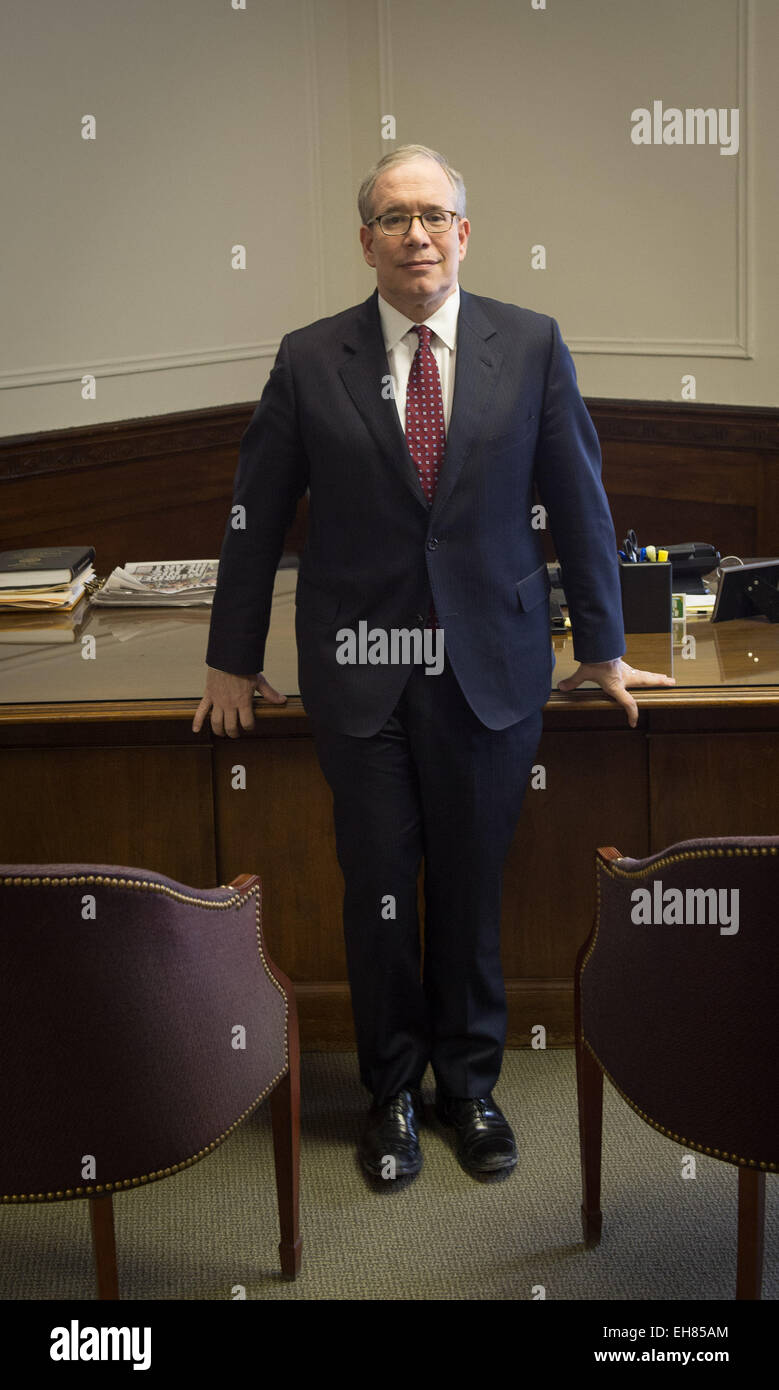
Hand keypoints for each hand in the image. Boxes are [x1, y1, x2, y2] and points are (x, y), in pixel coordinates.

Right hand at [192, 666, 286, 737]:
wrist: (228, 656)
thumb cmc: (244, 667)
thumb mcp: (259, 680)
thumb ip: (269, 693)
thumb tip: (282, 700)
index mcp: (243, 702)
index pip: (247, 722)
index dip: (249, 727)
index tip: (250, 726)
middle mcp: (229, 704)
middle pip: (231, 726)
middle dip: (234, 733)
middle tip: (235, 734)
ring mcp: (218, 701)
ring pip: (216, 723)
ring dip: (219, 731)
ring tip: (222, 734)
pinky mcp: (208, 695)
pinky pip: (201, 711)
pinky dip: (197, 721)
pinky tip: (196, 730)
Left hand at [557, 658, 674, 727]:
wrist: (599, 646)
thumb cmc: (594, 660)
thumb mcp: (584, 672)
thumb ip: (573, 681)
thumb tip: (561, 687)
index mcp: (617, 685)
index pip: (627, 702)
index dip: (631, 713)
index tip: (633, 722)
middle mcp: (626, 678)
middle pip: (646, 681)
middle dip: (658, 683)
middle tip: (672, 683)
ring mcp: (627, 670)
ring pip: (645, 675)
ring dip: (656, 677)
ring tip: (668, 679)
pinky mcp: (624, 666)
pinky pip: (638, 671)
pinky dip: (646, 674)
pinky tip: (649, 675)